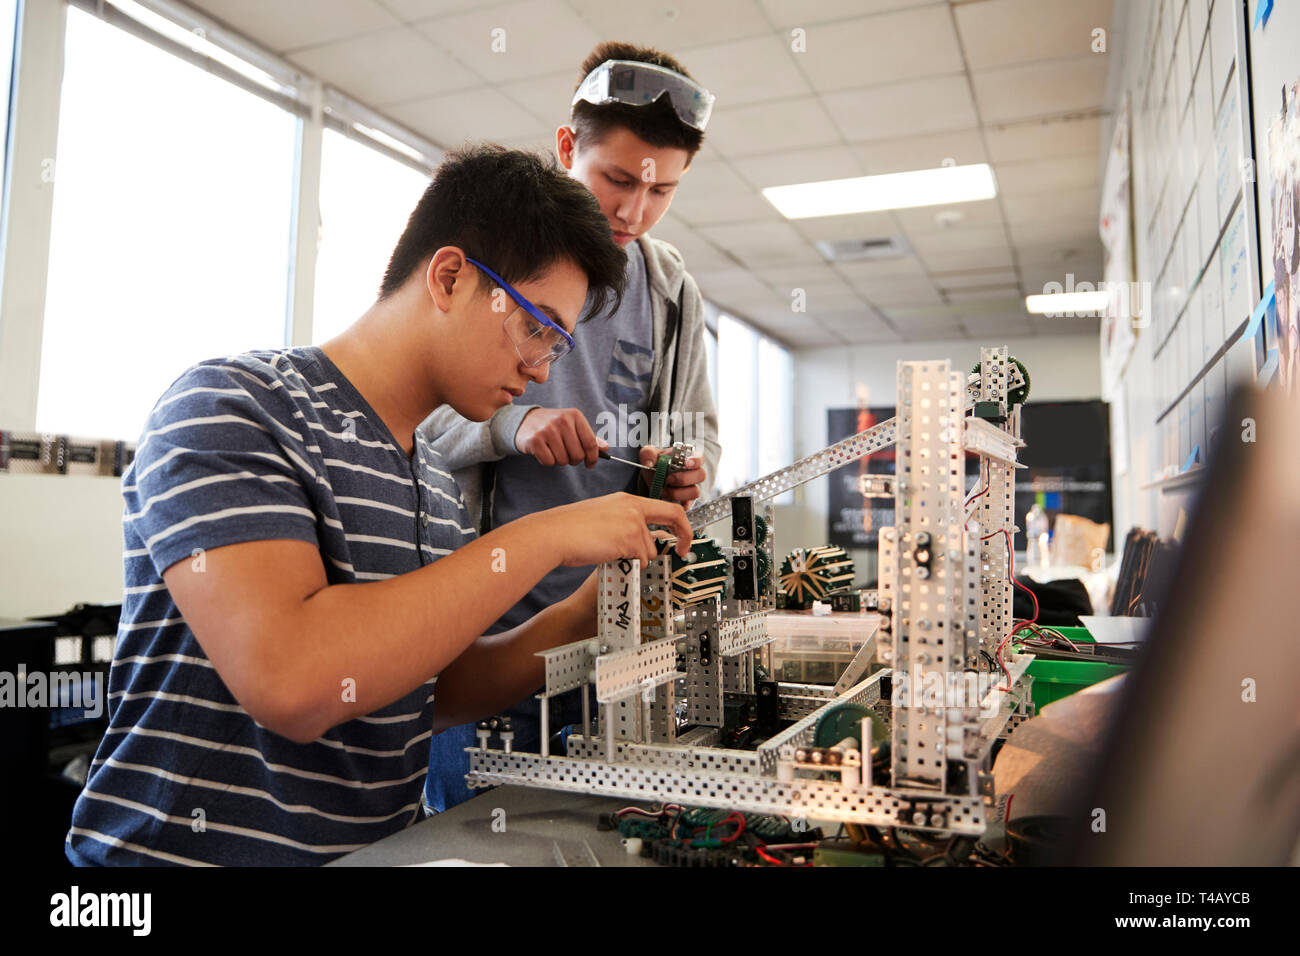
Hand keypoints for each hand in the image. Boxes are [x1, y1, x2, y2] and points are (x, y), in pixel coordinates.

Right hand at [515, 407, 604, 466]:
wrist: (525, 421)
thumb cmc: (553, 426)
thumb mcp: (572, 426)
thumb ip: (589, 437)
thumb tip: (605, 448)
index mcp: (575, 415)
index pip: (591, 443)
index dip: (593, 458)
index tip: (590, 464)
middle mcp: (562, 421)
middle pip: (578, 455)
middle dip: (574, 460)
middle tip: (566, 454)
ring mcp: (548, 430)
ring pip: (563, 460)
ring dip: (560, 460)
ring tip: (553, 450)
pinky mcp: (535, 440)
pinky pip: (549, 462)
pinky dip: (547, 461)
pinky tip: (544, 451)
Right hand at [545, 492, 691, 566]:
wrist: (555, 533)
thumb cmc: (571, 528)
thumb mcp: (603, 516)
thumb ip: (625, 523)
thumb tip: (641, 542)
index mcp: (627, 500)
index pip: (668, 506)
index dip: (682, 522)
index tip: (684, 536)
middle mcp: (634, 508)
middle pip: (670, 523)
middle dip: (681, 538)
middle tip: (684, 551)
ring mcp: (633, 523)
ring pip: (650, 549)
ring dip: (637, 557)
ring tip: (612, 553)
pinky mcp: (629, 539)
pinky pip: (640, 559)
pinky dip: (629, 563)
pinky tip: (610, 556)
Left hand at [639, 445, 705, 508]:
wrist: (651, 480)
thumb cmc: (655, 465)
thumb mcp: (649, 455)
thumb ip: (648, 454)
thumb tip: (649, 463)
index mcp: (687, 459)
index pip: (699, 457)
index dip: (696, 460)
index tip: (686, 463)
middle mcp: (692, 473)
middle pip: (701, 475)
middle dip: (684, 478)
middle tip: (669, 479)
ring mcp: (691, 487)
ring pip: (695, 491)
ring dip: (678, 492)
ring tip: (663, 491)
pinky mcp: (686, 501)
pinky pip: (689, 504)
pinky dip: (680, 504)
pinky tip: (669, 501)